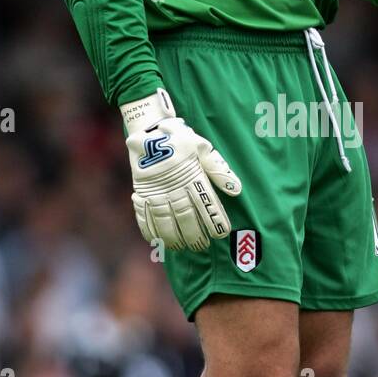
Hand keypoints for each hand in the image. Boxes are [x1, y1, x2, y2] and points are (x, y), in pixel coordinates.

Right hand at [121, 89, 241, 250]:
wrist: (149, 129)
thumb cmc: (181, 139)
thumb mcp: (203, 148)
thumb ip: (219, 170)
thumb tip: (236, 189)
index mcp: (193, 177)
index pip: (207, 205)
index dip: (214, 222)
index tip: (221, 234)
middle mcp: (175, 188)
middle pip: (186, 218)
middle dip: (195, 236)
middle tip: (201, 246)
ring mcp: (156, 192)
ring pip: (166, 222)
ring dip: (174, 238)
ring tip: (182, 247)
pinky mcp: (141, 192)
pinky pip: (144, 216)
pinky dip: (149, 230)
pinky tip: (157, 241)